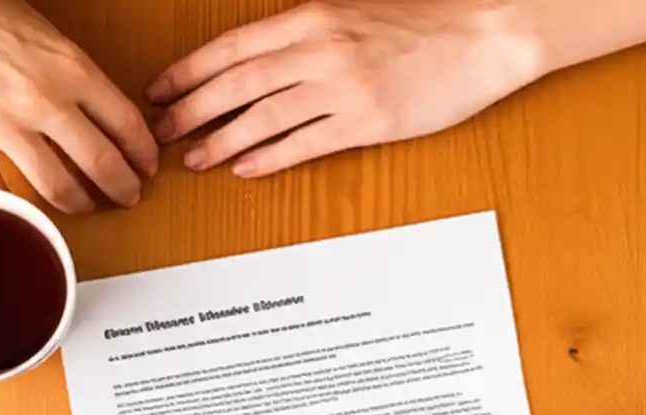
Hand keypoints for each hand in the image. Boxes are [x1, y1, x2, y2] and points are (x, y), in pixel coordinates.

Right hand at [0, 0, 156, 212]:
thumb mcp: (50, 37)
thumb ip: (79, 78)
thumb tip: (105, 115)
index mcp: (73, 70)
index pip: (128, 125)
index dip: (144, 154)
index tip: (147, 167)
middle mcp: (44, 101)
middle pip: (102, 164)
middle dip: (124, 189)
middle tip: (128, 197)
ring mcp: (3, 125)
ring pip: (58, 187)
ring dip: (80, 204)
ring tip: (86, 205)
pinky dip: (13, 207)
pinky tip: (26, 212)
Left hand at [147, 0, 546, 176]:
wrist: (484, 33)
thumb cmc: (424, 21)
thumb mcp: (353, 11)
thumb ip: (307, 32)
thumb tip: (260, 59)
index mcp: (313, 16)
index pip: (232, 47)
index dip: (189, 71)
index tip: (161, 89)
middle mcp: (321, 48)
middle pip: (236, 83)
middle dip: (191, 109)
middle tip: (163, 132)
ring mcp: (343, 86)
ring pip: (262, 117)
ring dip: (221, 140)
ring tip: (194, 158)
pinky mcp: (368, 121)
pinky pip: (304, 144)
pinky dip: (269, 158)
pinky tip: (245, 168)